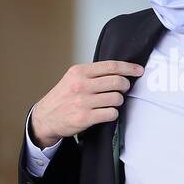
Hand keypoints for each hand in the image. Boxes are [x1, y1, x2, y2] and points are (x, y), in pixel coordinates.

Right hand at [30, 60, 144, 147]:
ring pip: (116, 98)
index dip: (128, 68)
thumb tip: (119, 72)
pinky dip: (112, 113)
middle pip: (117, 81)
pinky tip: (106, 112)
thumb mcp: (73, 78)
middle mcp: (81, 85)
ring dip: (118, 101)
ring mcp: (83, 102)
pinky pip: (111, 113)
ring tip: (111, 102)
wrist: (45, 117)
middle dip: (125, 86)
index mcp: (79, 72)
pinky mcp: (84, 118)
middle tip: (124, 89)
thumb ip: (93, 74)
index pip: (111, 66)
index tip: (138, 70)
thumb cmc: (63, 97)